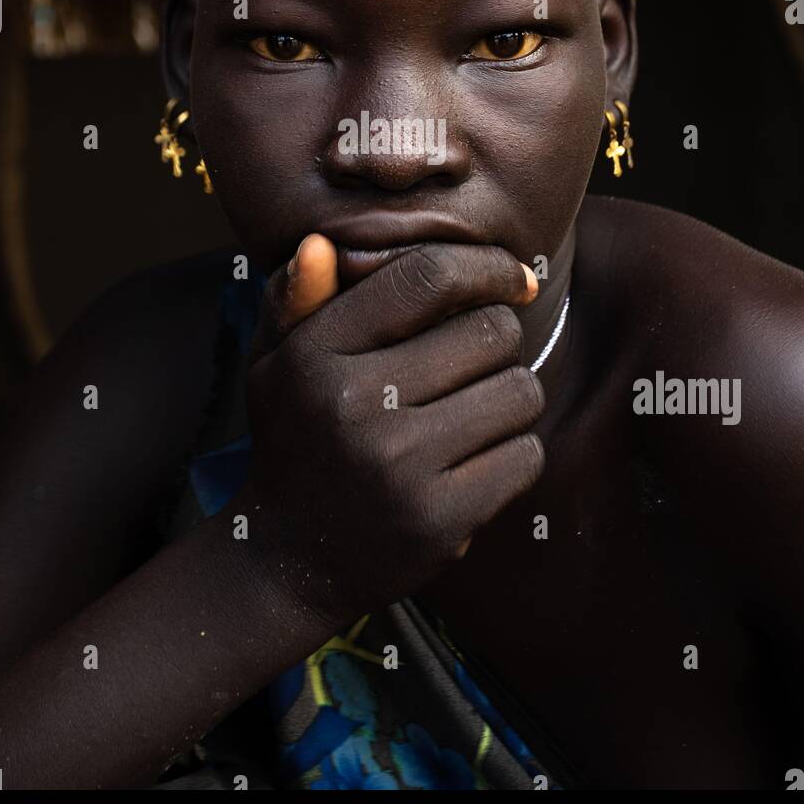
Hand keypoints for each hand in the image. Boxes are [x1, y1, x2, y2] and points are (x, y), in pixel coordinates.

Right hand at [238, 235, 543, 625]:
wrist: (291, 559)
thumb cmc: (298, 439)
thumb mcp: (277, 362)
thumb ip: (299, 299)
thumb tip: (320, 244)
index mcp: (316, 353)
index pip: (428, 278)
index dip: (487, 267)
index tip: (513, 279)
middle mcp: (354, 404)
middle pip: (490, 331)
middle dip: (498, 340)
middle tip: (472, 365)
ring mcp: (398, 465)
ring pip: (520, 392)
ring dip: (510, 397)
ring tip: (472, 412)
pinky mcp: (439, 519)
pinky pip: (526, 456)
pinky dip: (514, 454)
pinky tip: (475, 461)